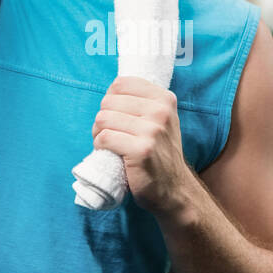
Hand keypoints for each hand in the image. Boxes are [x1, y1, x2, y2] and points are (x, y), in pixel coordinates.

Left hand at [90, 75, 195, 216]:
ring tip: (109, 144)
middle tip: (110, 134)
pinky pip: (104, 138)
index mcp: (164, 98)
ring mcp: (152, 130)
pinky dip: (100, 146)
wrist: (174, 189)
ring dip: (98, 133)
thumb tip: (110, 92)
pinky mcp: (141, 150)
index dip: (110, 100)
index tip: (116, 116)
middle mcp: (161, 111)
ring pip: (103, 118)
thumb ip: (141, 102)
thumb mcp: (160, 120)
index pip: (120, 83)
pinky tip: (111, 153)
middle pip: (108, 101)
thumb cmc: (159, 153)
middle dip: (102, 118)